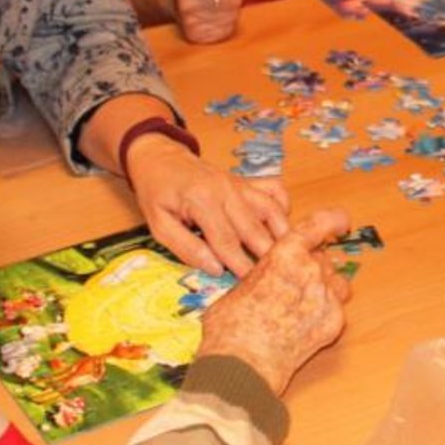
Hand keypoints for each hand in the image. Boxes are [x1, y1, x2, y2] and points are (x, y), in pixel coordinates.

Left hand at [125, 137, 289, 274]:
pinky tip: (280, 226)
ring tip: (287, 257)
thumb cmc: (157, 192)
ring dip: (282, 234)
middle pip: (254, 228)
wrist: (160, 158)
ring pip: (271, 209)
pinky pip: (275, 190)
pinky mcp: (247, 181)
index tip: (250, 287)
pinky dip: (283, 207)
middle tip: (277, 278)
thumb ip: (185, 247)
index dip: (240, 266)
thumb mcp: (158, 224)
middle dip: (266, 256)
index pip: (226, 240)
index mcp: (202, 201)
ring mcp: (240, 184)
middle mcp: (227, 190)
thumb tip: (214, 269)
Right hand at [200, 207, 352, 392]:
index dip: (331, 220)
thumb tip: (264, 278)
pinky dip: (324, 313)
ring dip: (323, 287)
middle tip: (295, 285)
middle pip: (322, 259)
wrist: (242, 365)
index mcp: (285, 255)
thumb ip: (262, 275)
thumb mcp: (239, 288)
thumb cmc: (229, 327)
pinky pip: (335, 308)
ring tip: (301, 304)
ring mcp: (326, 297)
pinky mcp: (333, 323)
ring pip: (335, 282)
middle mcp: (311, 270)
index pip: (317, 226)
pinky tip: (303, 326)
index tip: (340, 221)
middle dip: (312, 268)